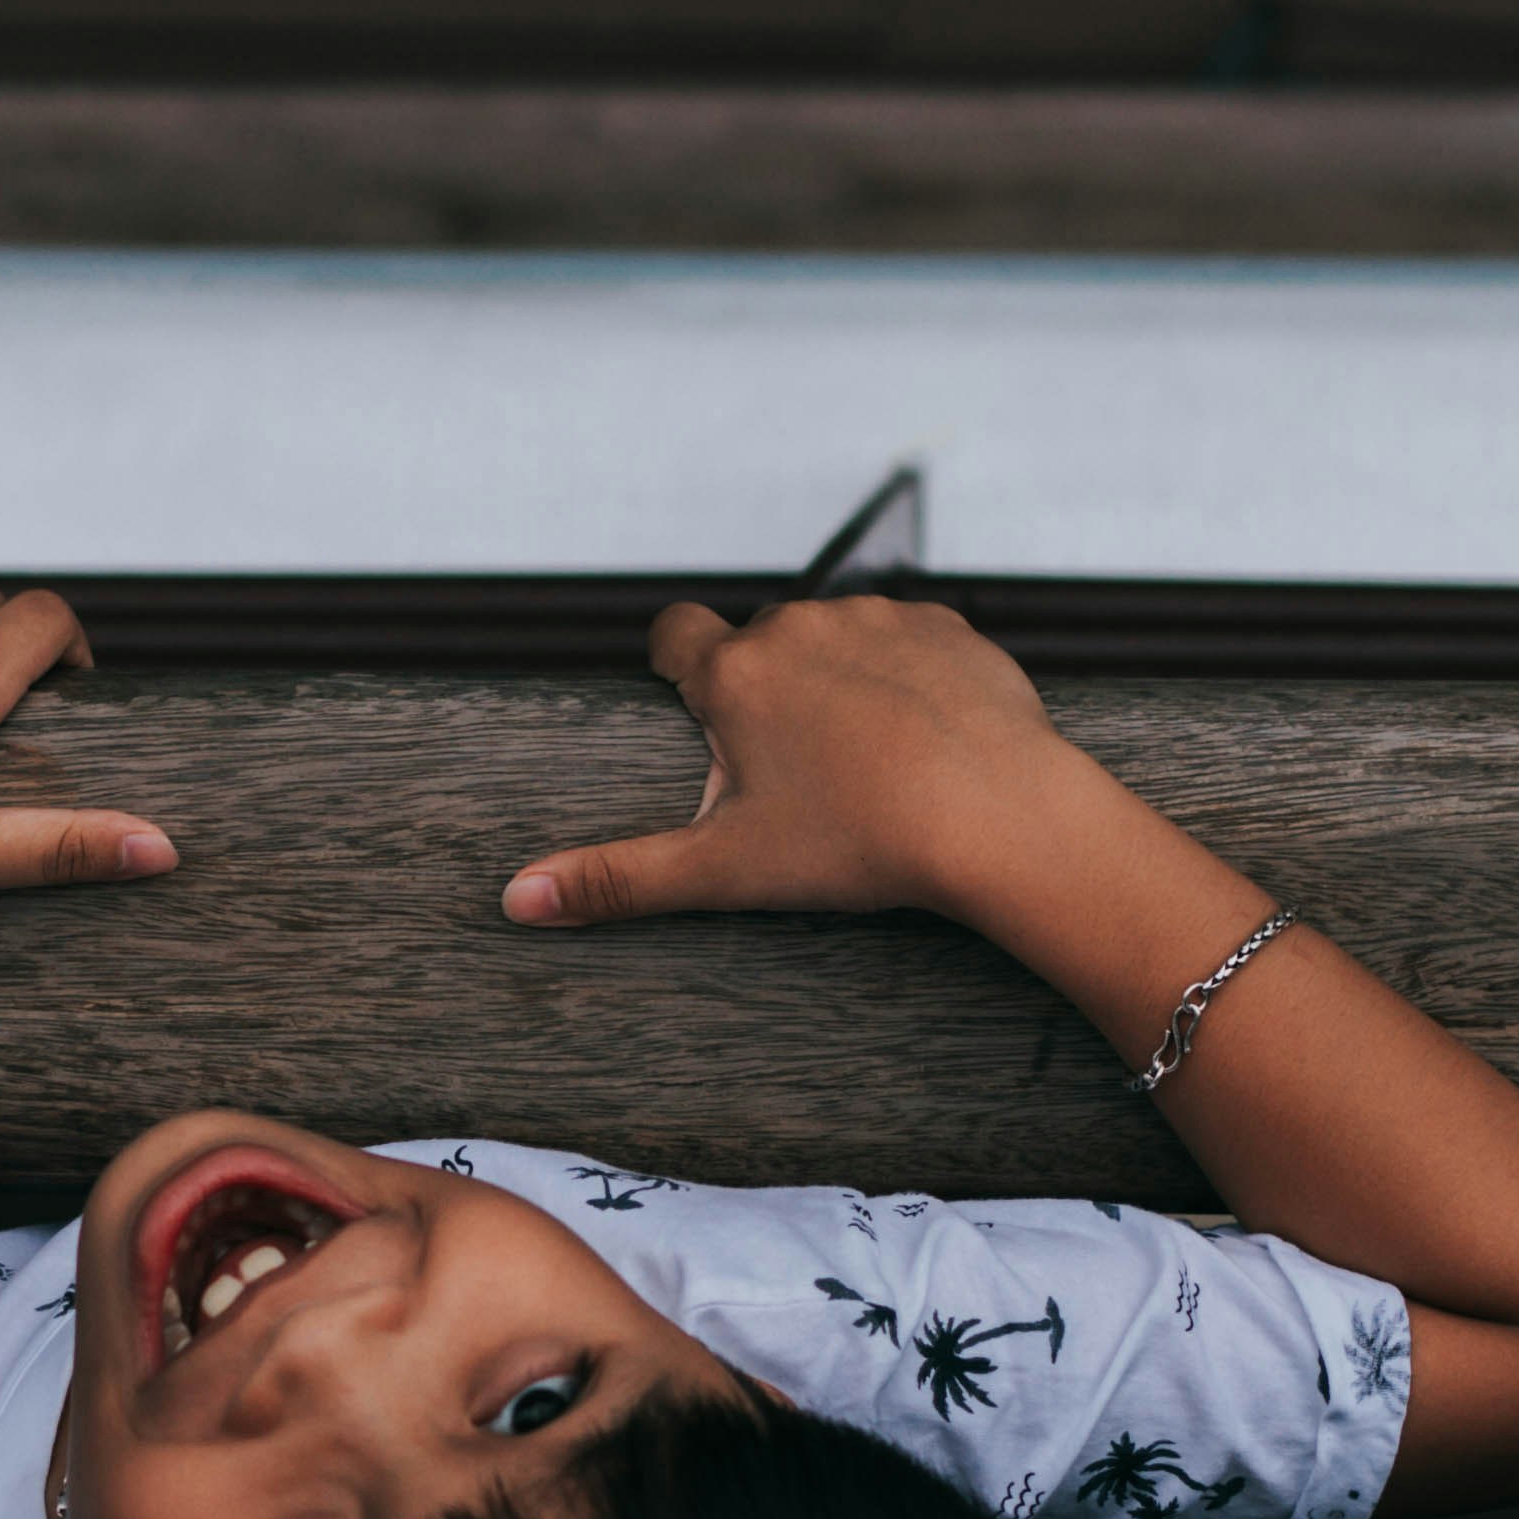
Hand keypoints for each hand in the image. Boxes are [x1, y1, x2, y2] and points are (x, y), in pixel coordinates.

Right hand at [504, 595, 1088, 926]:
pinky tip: (924, 739)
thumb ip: (617, 878)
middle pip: (757, 644)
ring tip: (866, 763)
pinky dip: (907, 680)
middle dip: (765, 696)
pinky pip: (907, 641)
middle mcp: (799, 625)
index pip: (673, 635)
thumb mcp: (726, 870)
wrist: (1000, 816)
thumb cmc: (862, 843)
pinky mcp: (946, 626)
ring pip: (833, 641)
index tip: (699, 711)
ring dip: (836, 683)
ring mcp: (877, 618)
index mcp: (735, 675)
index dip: (676, 670)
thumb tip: (518, 899)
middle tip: (794, 776)